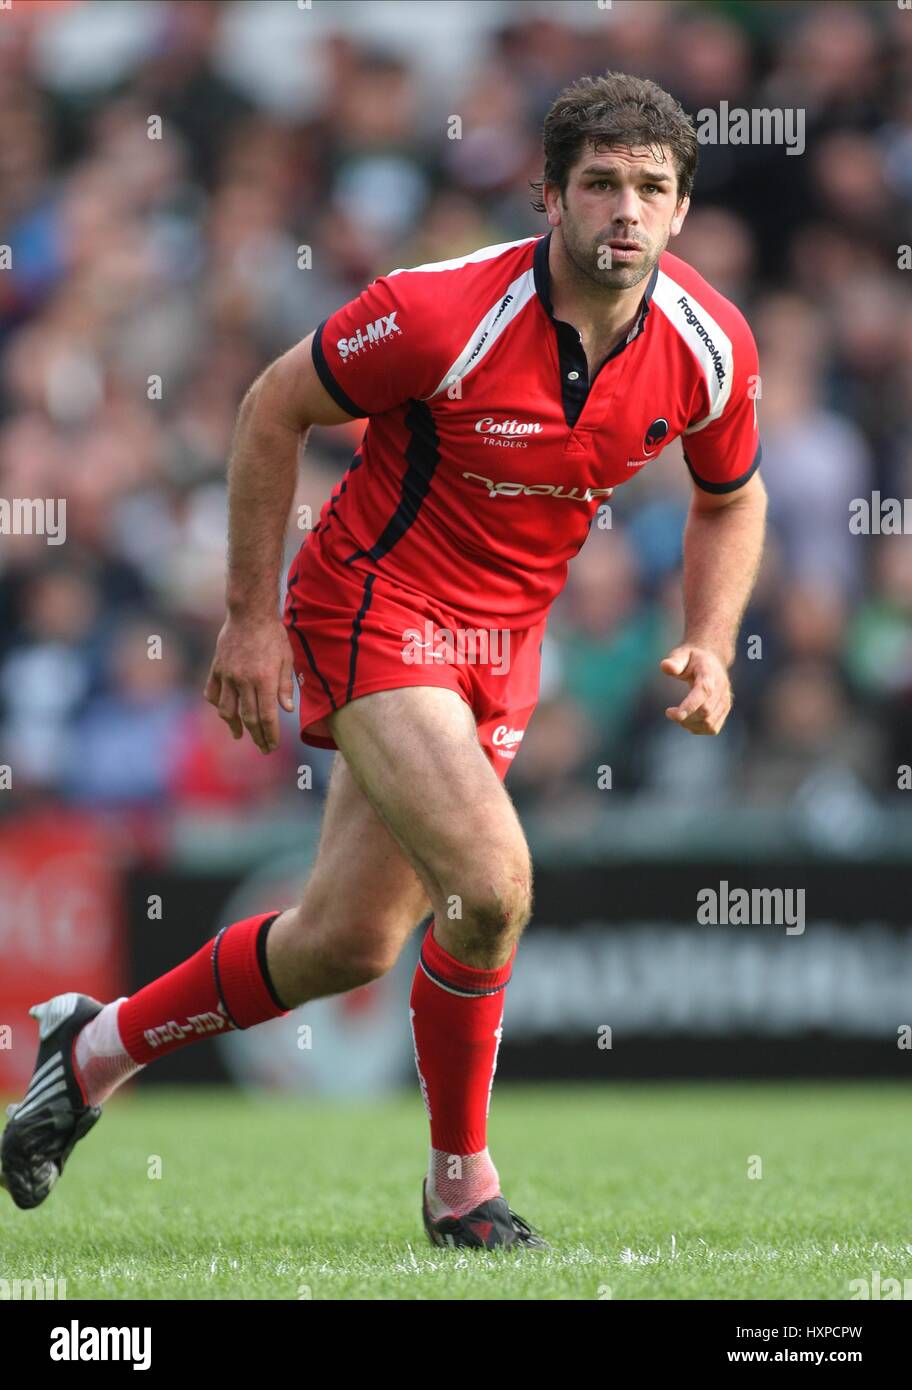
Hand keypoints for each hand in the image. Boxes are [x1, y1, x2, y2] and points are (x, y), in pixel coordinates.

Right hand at [204, 614, 295, 752]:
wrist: (249, 613)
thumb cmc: (273, 635)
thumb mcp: (287, 659)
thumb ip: (285, 686)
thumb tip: (287, 710)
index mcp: (264, 679)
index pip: (267, 716)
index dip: (270, 734)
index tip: (272, 746)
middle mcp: (244, 680)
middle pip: (248, 717)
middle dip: (256, 736)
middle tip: (262, 748)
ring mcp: (227, 675)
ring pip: (227, 709)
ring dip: (234, 726)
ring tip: (240, 735)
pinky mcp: (217, 668)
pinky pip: (212, 692)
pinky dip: (217, 704)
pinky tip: (224, 711)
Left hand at [660, 644, 731, 735]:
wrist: (712, 660)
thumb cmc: (692, 658)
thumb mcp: (682, 654)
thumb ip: (674, 661)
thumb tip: (666, 666)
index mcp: (710, 673)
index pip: (704, 691)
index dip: (689, 705)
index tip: (669, 712)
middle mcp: (721, 688)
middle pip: (705, 711)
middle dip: (684, 717)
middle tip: (669, 712)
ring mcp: (725, 700)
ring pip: (709, 723)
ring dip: (689, 725)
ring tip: (678, 716)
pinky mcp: (724, 710)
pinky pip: (713, 728)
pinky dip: (697, 729)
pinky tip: (687, 721)